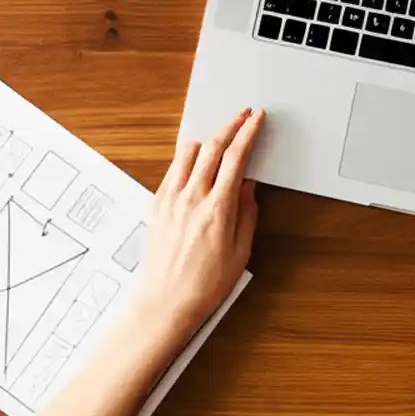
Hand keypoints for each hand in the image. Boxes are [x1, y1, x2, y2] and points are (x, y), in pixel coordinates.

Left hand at [135, 108, 264, 330]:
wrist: (167, 299)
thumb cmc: (205, 283)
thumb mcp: (240, 251)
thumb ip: (247, 214)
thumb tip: (249, 186)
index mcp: (217, 209)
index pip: (236, 158)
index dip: (248, 133)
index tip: (256, 120)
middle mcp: (192, 198)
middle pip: (213, 146)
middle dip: (231, 126)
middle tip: (242, 116)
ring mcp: (171, 199)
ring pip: (189, 152)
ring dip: (208, 138)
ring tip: (220, 135)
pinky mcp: (157, 204)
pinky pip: (173, 168)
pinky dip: (187, 156)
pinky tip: (196, 158)